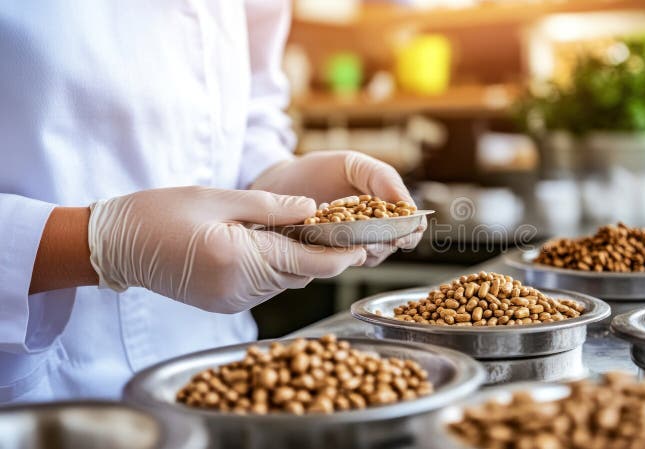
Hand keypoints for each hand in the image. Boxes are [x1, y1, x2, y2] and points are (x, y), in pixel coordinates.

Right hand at [87, 187, 365, 312]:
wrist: (115, 244)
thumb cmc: (161, 212)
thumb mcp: (219, 198)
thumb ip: (270, 207)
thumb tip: (313, 209)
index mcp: (239, 260)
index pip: (306, 263)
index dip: (340, 256)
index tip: (366, 246)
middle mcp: (239, 289)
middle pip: (299, 274)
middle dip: (323, 254)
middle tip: (345, 229)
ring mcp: (230, 301)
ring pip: (283, 282)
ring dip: (299, 261)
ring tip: (314, 233)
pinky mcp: (223, 303)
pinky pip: (263, 286)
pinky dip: (276, 268)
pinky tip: (275, 246)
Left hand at [251, 151, 425, 265]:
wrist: (280, 180)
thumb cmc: (319, 170)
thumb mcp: (354, 165)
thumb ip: (383, 178)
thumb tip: (410, 205)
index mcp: (384, 210)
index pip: (409, 225)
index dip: (412, 230)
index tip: (409, 229)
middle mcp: (370, 232)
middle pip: (392, 244)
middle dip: (389, 242)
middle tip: (381, 235)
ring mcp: (349, 246)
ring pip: (369, 256)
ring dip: (366, 250)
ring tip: (359, 239)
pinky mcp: (327, 256)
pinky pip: (341, 261)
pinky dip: (342, 253)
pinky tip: (336, 242)